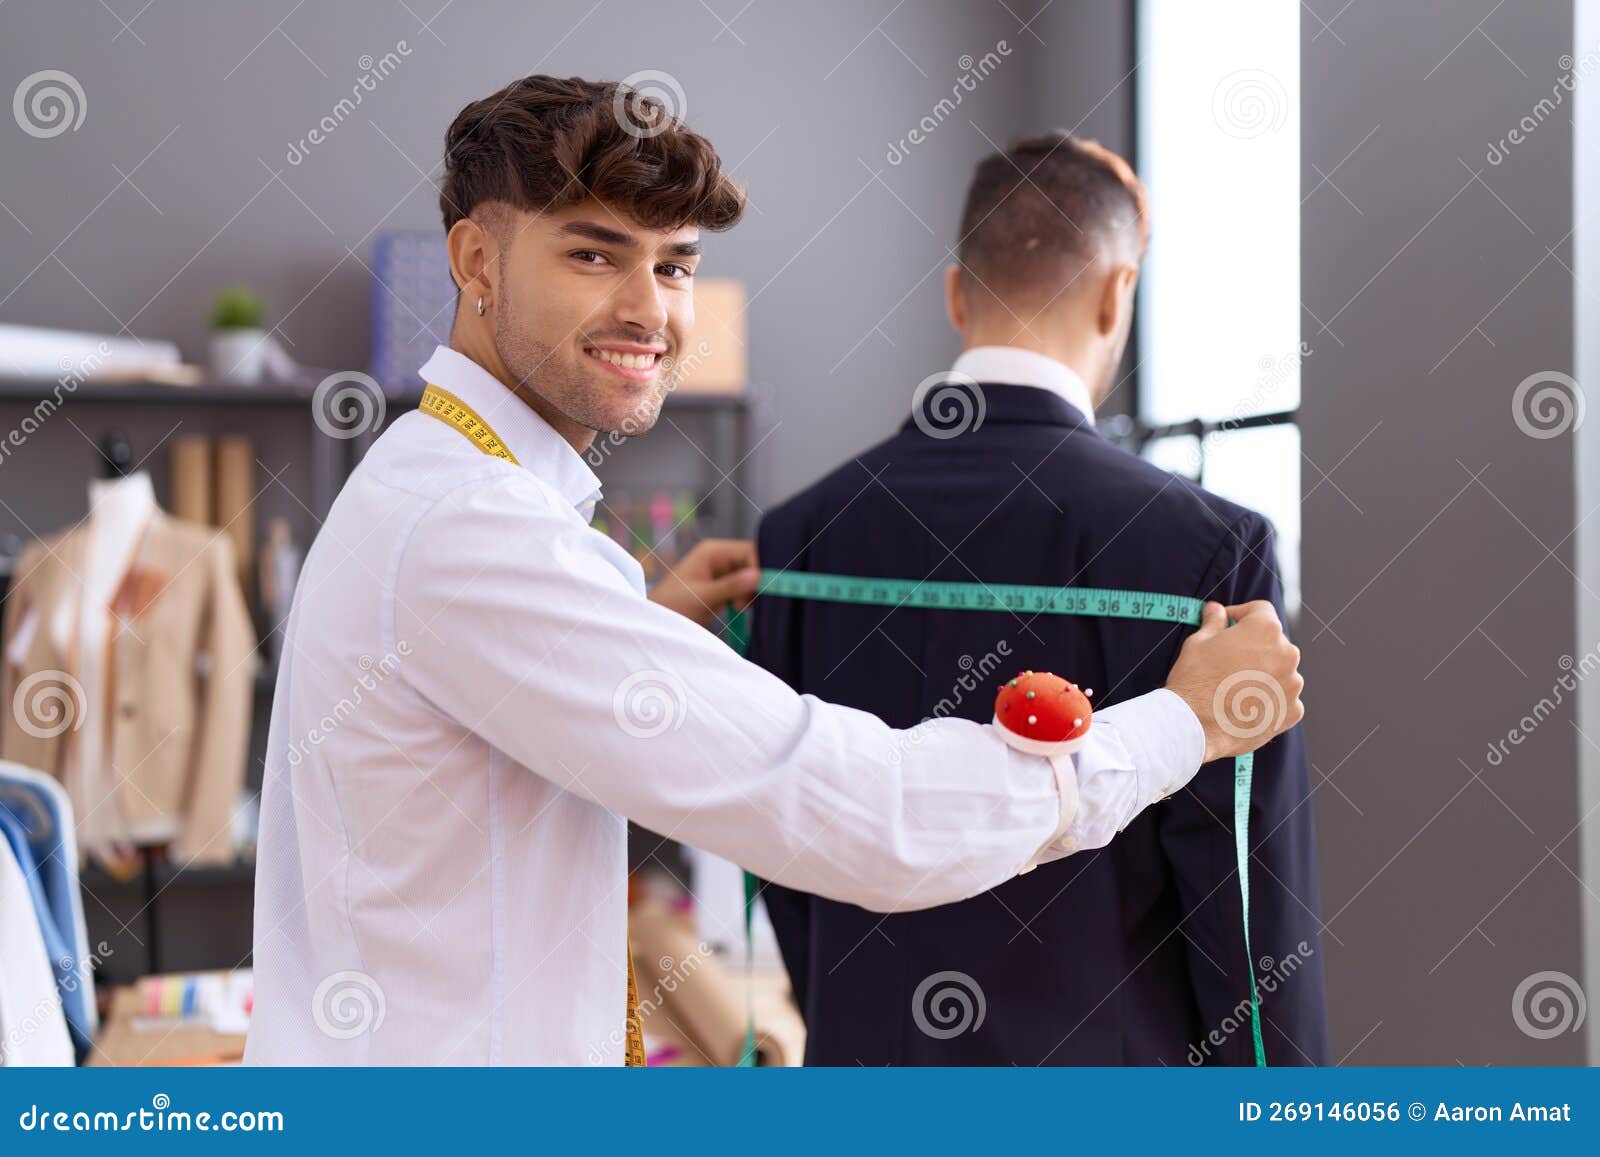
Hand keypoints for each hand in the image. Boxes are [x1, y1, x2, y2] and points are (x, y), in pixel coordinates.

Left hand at [648, 538, 760, 627]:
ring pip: (750, 577)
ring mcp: (721, 572)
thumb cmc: (671, 606)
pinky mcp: (722, 586)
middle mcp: (719, 557)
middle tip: (744, 603)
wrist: (655, 623)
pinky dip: (746, 598)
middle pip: (752, 563)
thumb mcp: (702, 597)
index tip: (758, 591)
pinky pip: (743, 587)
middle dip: (755, 582)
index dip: (759, 568)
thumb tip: (758, 576)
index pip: (749, 551)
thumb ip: (731, 586)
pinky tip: (738, 608)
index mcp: (713, 551)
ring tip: (737, 607)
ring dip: (750, 592)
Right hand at [1164, 600, 1304, 762]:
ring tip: (1235, 686)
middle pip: (1273, 641)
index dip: (1241, 614)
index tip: (1228, 624)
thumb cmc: (1195, 680)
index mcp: (1265, 629)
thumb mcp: (1198, 642)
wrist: (1195, 726)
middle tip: (1228, 659)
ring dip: (1264, 672)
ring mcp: (1292, 684)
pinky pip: (1284, 697)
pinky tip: (1245, 704)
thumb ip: (1214, 622)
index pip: (1260, 610)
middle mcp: (1287, 653)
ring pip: (1280, 669)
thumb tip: (1216, 610)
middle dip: (1253, 646)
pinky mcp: (1291, 710)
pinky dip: (1269, 698)